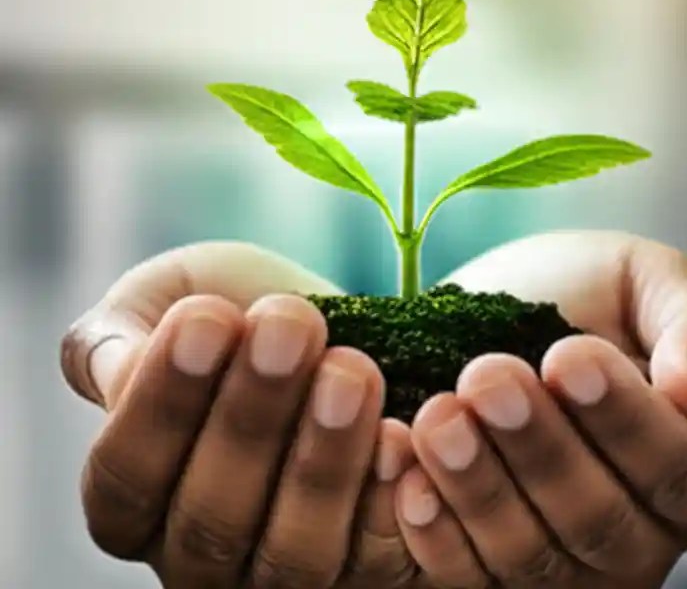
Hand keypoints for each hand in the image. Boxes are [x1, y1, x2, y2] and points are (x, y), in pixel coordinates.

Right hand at [63, 242, 422, 587]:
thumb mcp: (176, 299)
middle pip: (211, 519)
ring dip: (323, 460)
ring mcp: (284, 575)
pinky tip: (398, 435)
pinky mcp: (368, 574)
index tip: (206, 319)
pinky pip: (377, 558)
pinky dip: (388, 501)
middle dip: (252, 417)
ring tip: (350, 372)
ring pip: (295, 552)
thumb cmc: (246, 316)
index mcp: (132, 504)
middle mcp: (198, 560)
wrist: (349, 333)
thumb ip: (120, 336)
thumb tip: (115, 371)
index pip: (126, 477)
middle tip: (292, 328)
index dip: (163, 401)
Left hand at [393, 231, 686, 587]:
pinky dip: (434, 530)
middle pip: (602, 524)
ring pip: (529, 556)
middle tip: (488, 378)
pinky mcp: (487, 579)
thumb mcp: (648, 280)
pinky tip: (408, 469)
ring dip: (480, 484)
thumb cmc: (582, 295)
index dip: (628, 422)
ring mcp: (563, 573)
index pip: (683, 475)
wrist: (482, 316)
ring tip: (439, 412)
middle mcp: (640, 541)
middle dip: (541, 449)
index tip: (569, 358)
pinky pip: (464, 579)